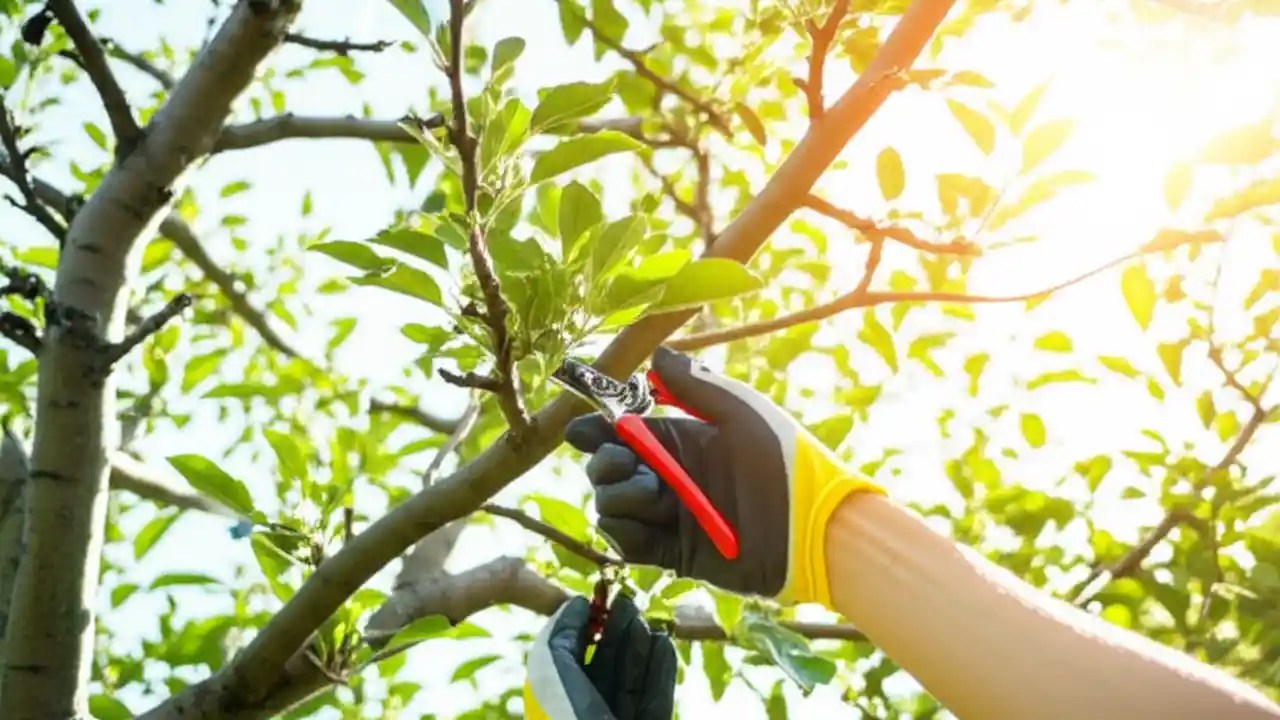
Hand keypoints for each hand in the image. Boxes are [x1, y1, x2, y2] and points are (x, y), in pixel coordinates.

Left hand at [523, 593, 675, 719]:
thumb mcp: (552, 676)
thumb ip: (558, 640)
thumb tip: (575, 607)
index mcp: (554, 706)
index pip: (564, 661)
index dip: (577, 629)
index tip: (593, 600)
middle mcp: (583, 715)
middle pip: (601, 669)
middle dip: (615, 634)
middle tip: (627, 600)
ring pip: (629, 682)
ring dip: (638, 646)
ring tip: (646, 615)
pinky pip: (654, 700)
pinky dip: (660, 671)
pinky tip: (664, 643)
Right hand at [564, 346, 883, 604]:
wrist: (813, 528)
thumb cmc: (784, 462)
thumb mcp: (741, 413)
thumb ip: (696, 386)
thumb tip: (656, 355)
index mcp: (683, 441)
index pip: (623, 433)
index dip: (595, 431)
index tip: (578, 431)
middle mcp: (671, 477)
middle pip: (608, 468)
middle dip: (605, 463)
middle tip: (626, 464)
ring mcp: (670, 516)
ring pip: (611, 505)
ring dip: (620, 496)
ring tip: (656, 496)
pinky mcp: (673, 553)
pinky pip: (628, 542)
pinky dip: (625, 531)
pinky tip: (647, 521)